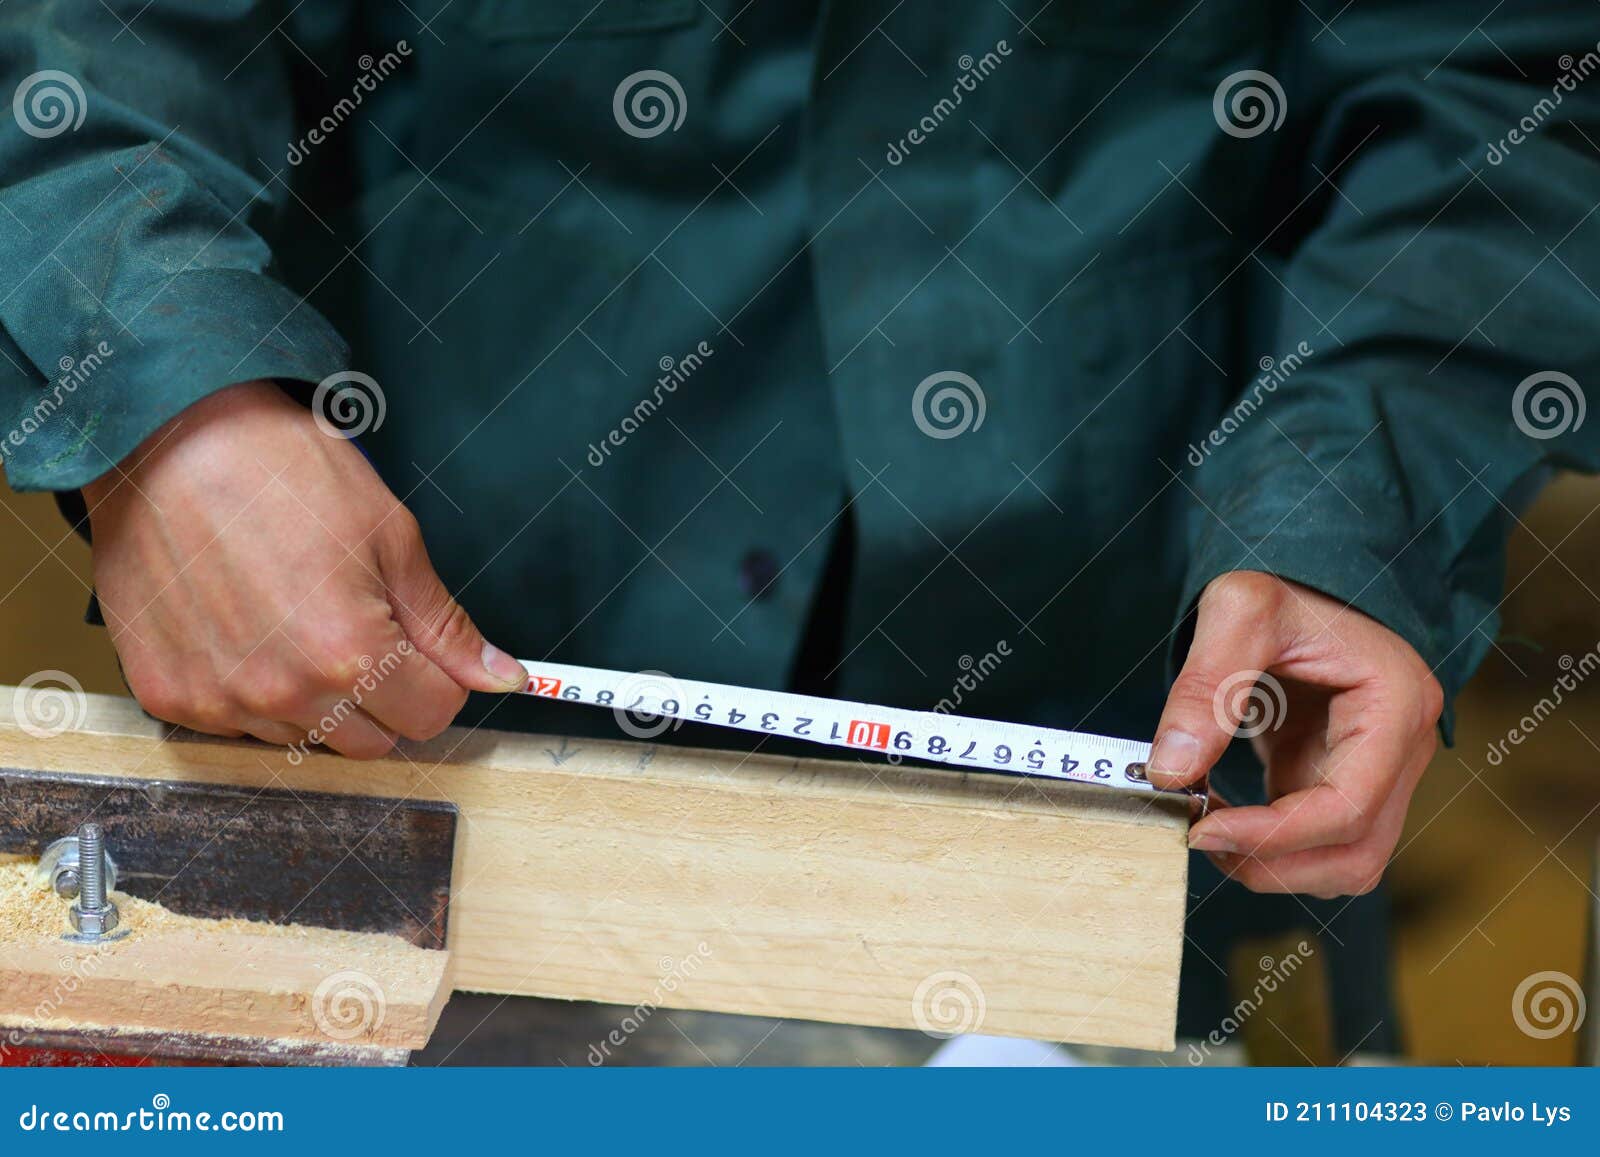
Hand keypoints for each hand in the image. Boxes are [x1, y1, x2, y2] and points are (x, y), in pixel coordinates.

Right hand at [83, 380, 526, 756]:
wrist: (164, 441)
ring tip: (293, 616)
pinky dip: (253, 690)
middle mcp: (284, 692)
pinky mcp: (170, 697)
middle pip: (373, 741)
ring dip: (317, 696)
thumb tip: (502, 677)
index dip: (438, 679)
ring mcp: (220, 701)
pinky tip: (246, 627)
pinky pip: (239, 725)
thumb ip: (445, 625)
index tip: (422, 647)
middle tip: (361, 627)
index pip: (432, 715)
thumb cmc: (281, 471)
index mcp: (351, 653)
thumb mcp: (391, 537)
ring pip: (306, 736)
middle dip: (384, 695)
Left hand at [1145, 571, 1443, 897]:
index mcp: (1396, 705)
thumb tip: (1170, 773)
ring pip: (1344, 861)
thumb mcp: (1239, 610)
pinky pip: (1319, 841)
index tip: (1202, 828)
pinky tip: (1222, 813)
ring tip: (1209, 823)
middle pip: (1355, 852)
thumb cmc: (1286, 581)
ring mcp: (1381, 770)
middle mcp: (1404, 749)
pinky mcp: (1346, 778)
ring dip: (1274, 864)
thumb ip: (1206, 688)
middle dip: (1273, 860)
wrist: (1307, 577)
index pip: (1350, 807)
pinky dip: (1271, 846)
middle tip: (1198, 832)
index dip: (1274, 835)